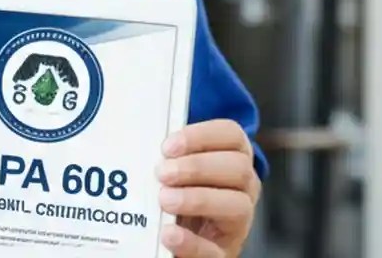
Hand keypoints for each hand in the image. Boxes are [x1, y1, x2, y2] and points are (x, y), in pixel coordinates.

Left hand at [155, 119, 261, 256]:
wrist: (180, 236)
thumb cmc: (177, 191)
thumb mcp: (176, 169)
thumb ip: (167, 156)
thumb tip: (137, 143)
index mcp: (232, 158)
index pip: (232, 135)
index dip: (201, 136)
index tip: (167, 146)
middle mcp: (244, 188)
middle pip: (238, 168)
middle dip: (197, 167)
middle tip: (162, 173)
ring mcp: (238, 222)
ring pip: (237, 206)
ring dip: (198, 199)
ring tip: (165, 200)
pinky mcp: (222, 253)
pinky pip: (214, 250)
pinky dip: (191, 242)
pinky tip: (168, 233)